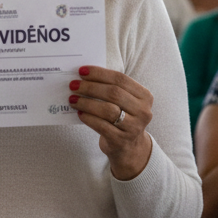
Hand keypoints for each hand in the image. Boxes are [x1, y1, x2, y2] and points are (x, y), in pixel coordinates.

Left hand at [68, 65, 153, 179]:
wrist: (129, 147)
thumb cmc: (122, 117)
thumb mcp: (124, 102)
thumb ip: (110, 88)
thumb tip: (84, 76)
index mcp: (145, 96)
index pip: (120, 79)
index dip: (99, 73)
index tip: (81, 71)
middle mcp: (143, 111)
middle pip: (114, 93)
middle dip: (90, 87)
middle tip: (73, 85)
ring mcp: (134, 127)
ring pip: (107, 110)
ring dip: (87, 102)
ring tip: (73, 99)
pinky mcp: (121, 140)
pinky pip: (101, 126)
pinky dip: (88, 118)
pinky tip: (79, 113)